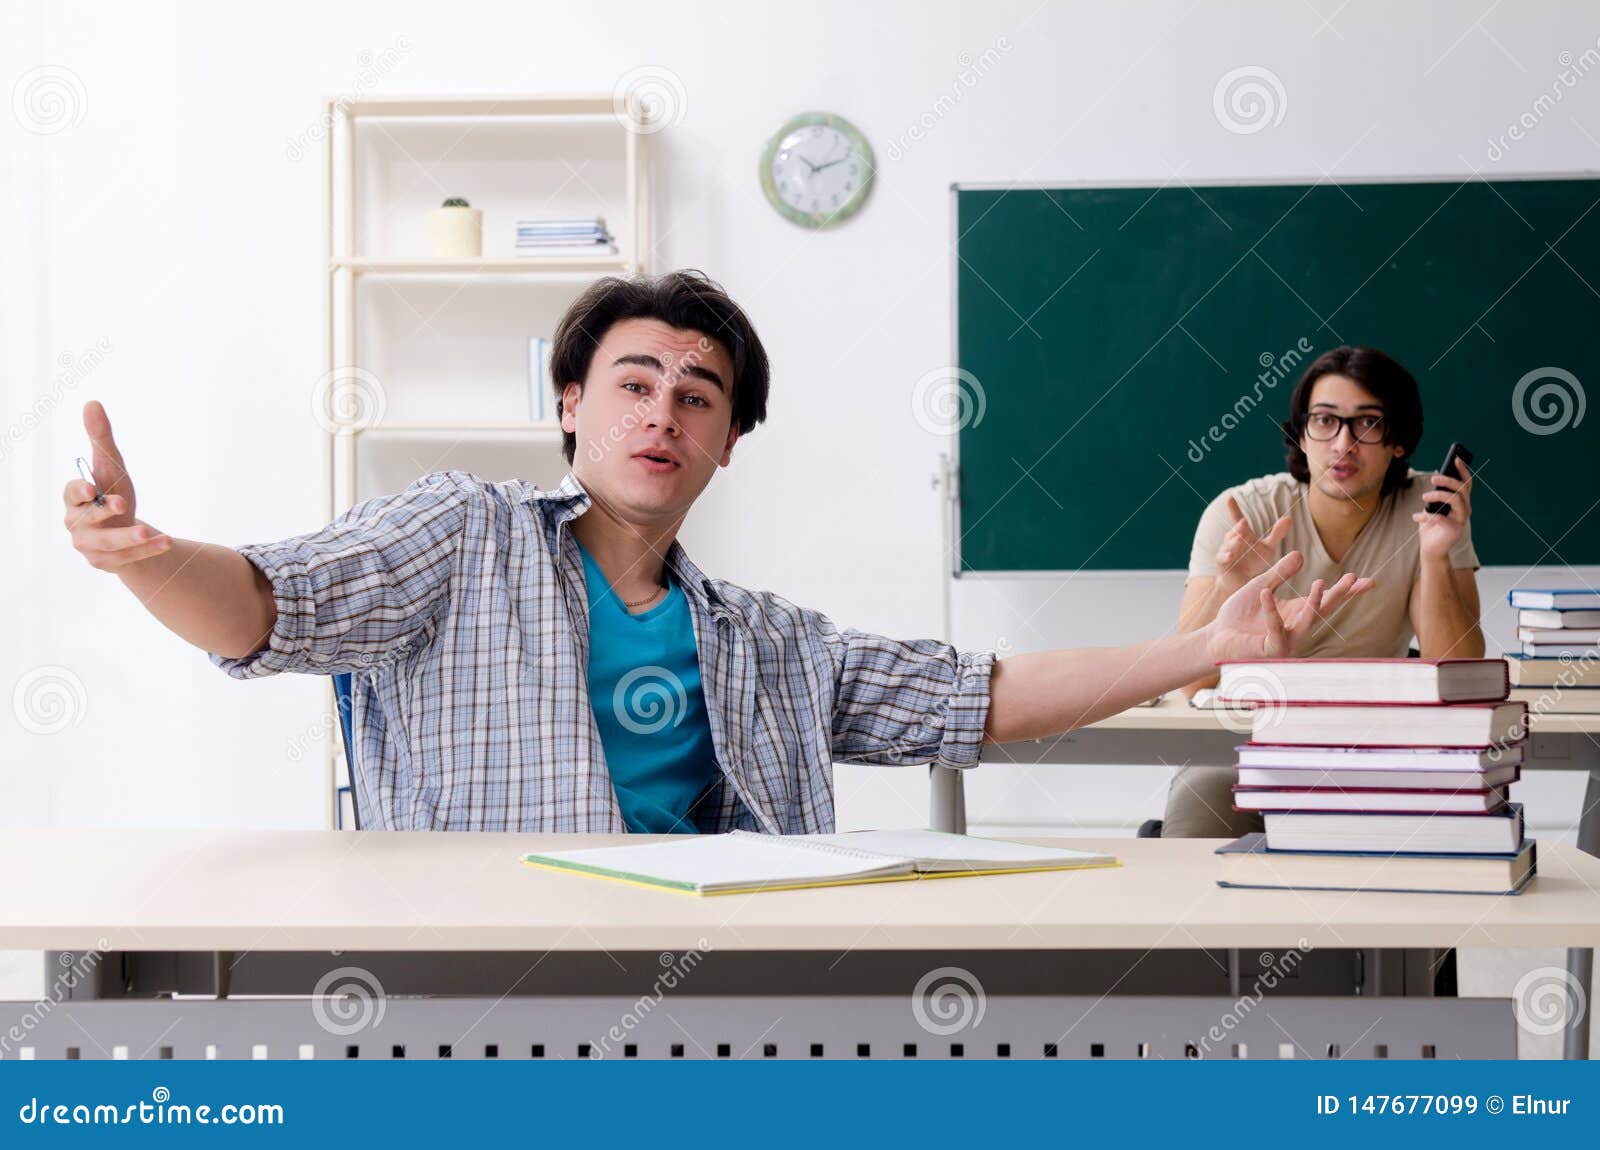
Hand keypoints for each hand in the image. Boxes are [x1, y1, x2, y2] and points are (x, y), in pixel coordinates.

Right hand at [63, 401, 170, 570]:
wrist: (122, 531)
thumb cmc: (111, 493)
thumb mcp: (111, 467)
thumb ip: (101, 438)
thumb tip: (92, 403)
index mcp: (74, 499)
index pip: (70, 493)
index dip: (78, 491)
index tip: (90, 488)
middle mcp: (77, 523)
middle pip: (88, 520)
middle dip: (105, 513)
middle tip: (123, 505)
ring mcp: (90, 546)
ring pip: (109, 544)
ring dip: (130, 538)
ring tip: (151, 533)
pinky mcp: (106, 562)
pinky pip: (128, 559)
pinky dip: (148, 551)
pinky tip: (166, 542)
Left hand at [1204, 550, 1375, 661]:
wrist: (1216, 637)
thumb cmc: (1239, 615)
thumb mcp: (1260, 586)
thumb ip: (1280, 573)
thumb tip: (1300, 553)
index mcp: (1297, 613)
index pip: (1326, 600)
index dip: (1346, 591)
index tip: (1367, 580)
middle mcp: (1296, 628)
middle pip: (1323, 610)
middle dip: (1339, 595)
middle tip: (1354, 578)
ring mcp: (1286, 641)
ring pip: (1305, 622)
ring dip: (1314, 603)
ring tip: (1320, 582)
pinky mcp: (1270, 650)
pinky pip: (1274, 629)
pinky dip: (1270, 610)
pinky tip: (1266, 593)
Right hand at [1215, 496, 1291, 588]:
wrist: (1242, 582)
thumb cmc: (1253, 562)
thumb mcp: (1268, 547)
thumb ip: (1277, 533)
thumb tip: (1289, 517)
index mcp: (1243, 534)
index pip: (1237, 519)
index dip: (1234, 509)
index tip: (1230, 497)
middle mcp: (1232, 540)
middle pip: (1235, 531)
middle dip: (1239, 527)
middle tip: (1244, 522)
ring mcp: (1226, 551)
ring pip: (1229, 544)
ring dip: (1234, 540)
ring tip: (1241, 536)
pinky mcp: (1223, 563)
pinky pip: (1222, 558)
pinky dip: (1225, 556)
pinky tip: (1230, 555)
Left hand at [1413, 459, 1471, 561]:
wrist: (1430, 549)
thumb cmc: (1431, 526)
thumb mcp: (1431, 508)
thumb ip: (1435, 496)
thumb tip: (1437, 479)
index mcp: (1461, 502)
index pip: (1465, 483)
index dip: (1463, 470)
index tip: (1455, 458)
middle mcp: (1465, 509)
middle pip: (1462, 489)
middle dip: (1449, 481)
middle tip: (1433, 478)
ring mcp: (1462, 520)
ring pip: (1457, 500)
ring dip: (1440, 496)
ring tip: (1424, 497)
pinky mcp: (1456, 530)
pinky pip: (1444, 519)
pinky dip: (1429, 516)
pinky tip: (1416, 517)